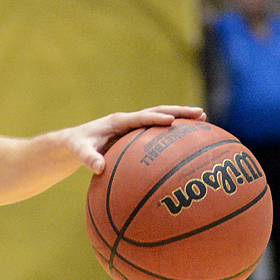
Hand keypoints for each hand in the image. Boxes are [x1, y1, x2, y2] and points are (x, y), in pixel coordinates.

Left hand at [65, 105, 205, 173]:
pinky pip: (158, 131)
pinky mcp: (137, 132)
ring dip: (182, 118)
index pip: (141, 118)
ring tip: (204, 120)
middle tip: (200, 114)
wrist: (75, 142)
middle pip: (158, 111)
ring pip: (162, 117)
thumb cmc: (78, 146)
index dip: (156, 119)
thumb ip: (88, 158)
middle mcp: (129, 120)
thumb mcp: (79, 152)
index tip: (172, 121)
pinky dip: (174, 131)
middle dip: (179, 112)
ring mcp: (134, 125)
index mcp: (118, 121)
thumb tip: (98, 168)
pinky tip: (190, 140)